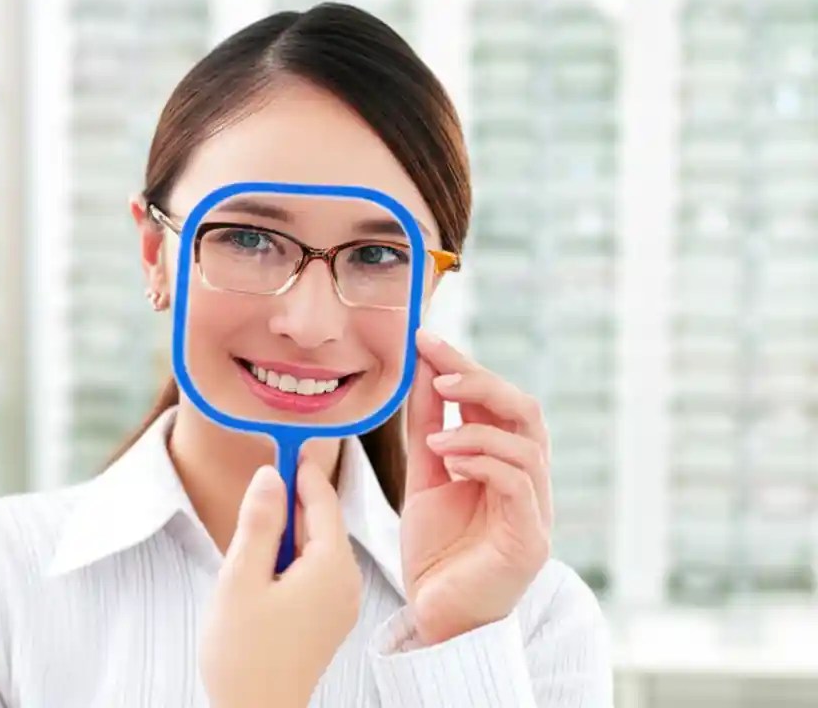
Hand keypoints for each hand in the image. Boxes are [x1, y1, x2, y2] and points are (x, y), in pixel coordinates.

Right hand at [201, 462, 361, 707]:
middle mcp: (347, 583)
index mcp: (332, 567)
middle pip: (322, 523)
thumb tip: (270, 474)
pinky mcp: (329, 621)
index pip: (323, 500)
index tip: (287, 439)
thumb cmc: (244, 654)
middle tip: (266, 472)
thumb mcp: (240, 578)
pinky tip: (263, 568)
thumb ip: (258, 522)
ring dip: (289, 531)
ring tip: (254, 529)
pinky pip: (316, 572)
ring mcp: (341, 605)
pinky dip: (293, 558)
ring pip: (318, 548)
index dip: (302, 468)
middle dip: (294, 499)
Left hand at [400, 329, 552, 645]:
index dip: (466, 367)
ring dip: (475, 427)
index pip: (498, 402)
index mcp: (506, 462)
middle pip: (524, 411)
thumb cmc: (437, 551)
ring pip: (526, 443)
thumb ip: (427, 429)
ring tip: (435, 438)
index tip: (426, 340)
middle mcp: (529, 480)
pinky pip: (518, 482)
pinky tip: (448, 460)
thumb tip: (422, 373)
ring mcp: (535, 510)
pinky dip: (483, 460)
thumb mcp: (426, 476)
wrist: (436, 616)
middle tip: (437, 372)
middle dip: (480, 383)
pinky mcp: (529, 540)